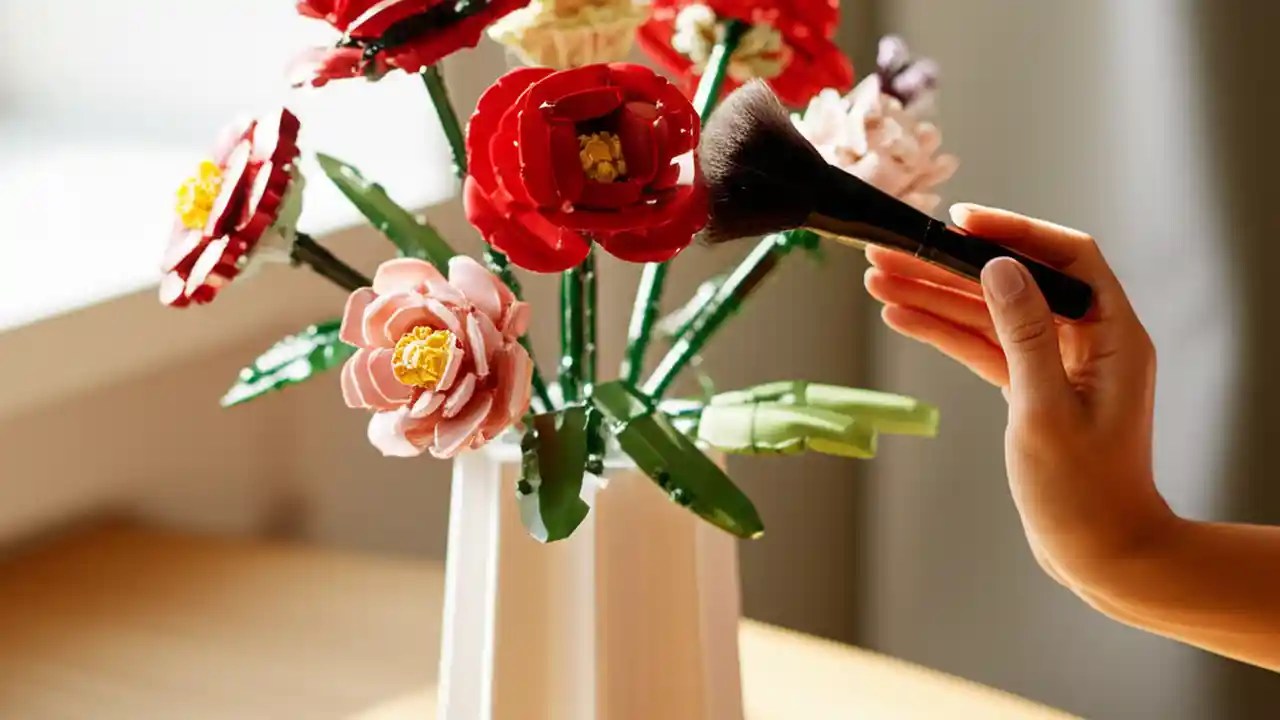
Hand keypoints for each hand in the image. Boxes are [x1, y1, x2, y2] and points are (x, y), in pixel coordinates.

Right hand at [863, 204, 1173, 589]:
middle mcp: (1086, 340)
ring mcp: (1057, 364)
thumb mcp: (1047, 410)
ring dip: (935, 297)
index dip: (1013, 232)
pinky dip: (944, 333)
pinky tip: (902, 317)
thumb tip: (1000, 268)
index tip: (960, 221)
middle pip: (1011, 283)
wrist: (1101, 554)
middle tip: (891, 251)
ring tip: (878, 280)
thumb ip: (1025, 334)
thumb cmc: (1085, 493)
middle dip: (950, 266)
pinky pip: (983, 348)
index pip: (1065, 258)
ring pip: (988, 315)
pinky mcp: (1031, 389)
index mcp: (1112, 336)